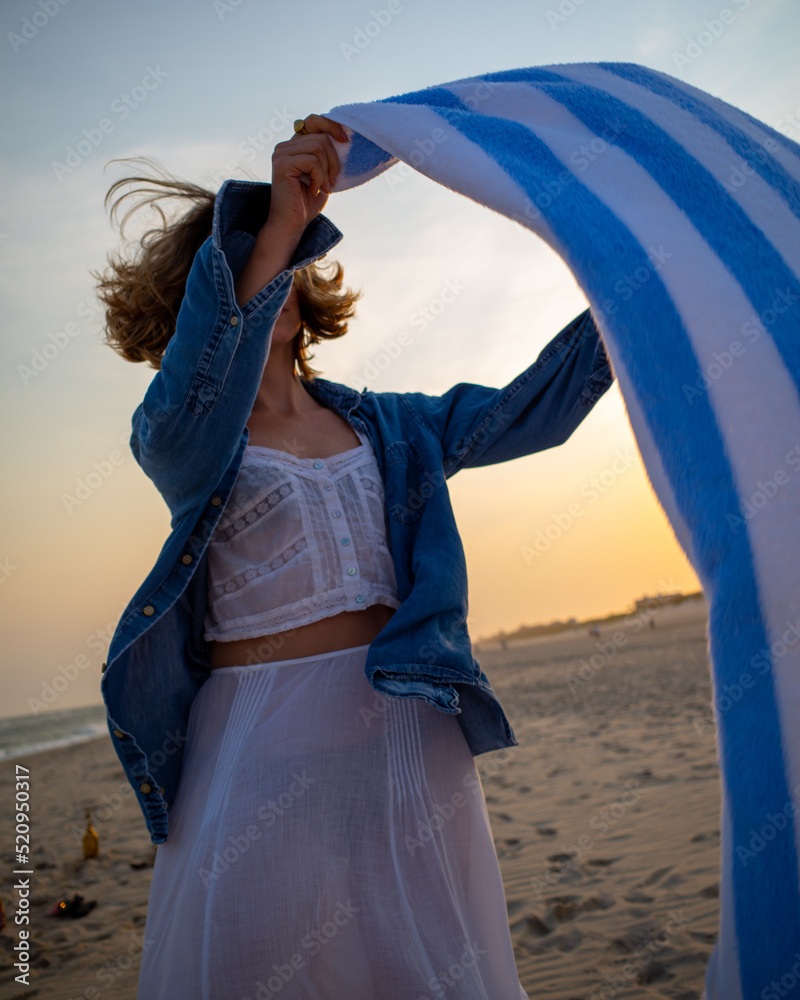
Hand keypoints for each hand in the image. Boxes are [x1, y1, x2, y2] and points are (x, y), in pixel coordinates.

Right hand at [267, 115, 347, 234]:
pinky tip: (313, 189)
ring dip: (327, 171)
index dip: (331, 126)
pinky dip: (319, 177)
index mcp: (294, 146)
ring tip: (323, 187)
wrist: (292, 223)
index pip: (313, 121)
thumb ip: (326, 155)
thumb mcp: (322, 174)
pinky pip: (312, 161)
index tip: (345, 141)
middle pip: (321, 137)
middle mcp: (285, 146)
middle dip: (334, 162)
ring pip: (319, 147)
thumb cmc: (307, 202)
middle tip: (331, 183)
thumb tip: (343, 137)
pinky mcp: (282, 163)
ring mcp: (281, 153)